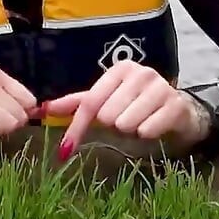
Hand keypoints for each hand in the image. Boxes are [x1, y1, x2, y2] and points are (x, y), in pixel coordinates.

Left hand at [43, 60, 210, 160]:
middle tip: (125, 118)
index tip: (64, 149)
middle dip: (113, 124)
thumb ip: (76, 104)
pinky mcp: (174, 105)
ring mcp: (160, 87)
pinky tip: (153, 124)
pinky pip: (147, 130)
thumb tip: (41, 109)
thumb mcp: (106, 100)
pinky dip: (146, 133)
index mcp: (120, 69)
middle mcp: (141, 73)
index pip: (90, 102)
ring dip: (130, 129)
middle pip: (107, 115)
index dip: (76, 127)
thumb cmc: (135, 103)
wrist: (177, 109)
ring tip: (139, 120)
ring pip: (126, 123)